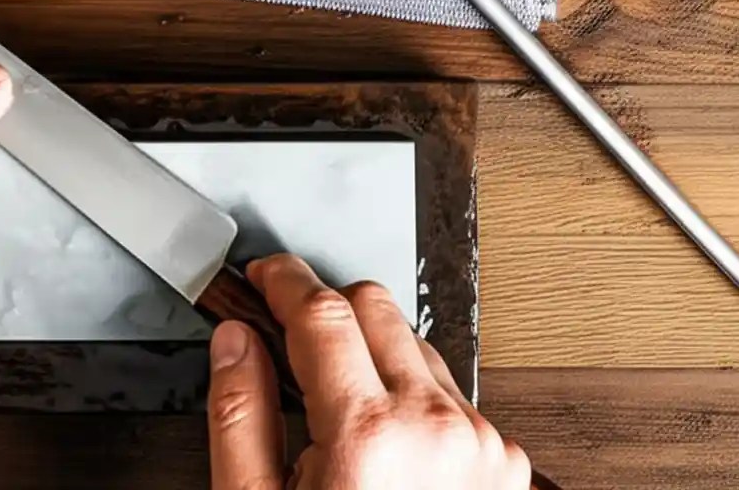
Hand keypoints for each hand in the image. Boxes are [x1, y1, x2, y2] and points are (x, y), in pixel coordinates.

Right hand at [207, 254, 529, 489]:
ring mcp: (480, 443)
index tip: (263, 277)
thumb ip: (240, 415)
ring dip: (370, 349)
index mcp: (367, 435)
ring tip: (333, 400)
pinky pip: (450, 391)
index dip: (281, 279)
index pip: (321, 310)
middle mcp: (435, 427)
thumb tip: (234, 344)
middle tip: (286, 328)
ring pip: (416, 344)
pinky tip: (381, 435)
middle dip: (324, 305)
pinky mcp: (505, 462)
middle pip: (375, 306)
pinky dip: (411, 392)